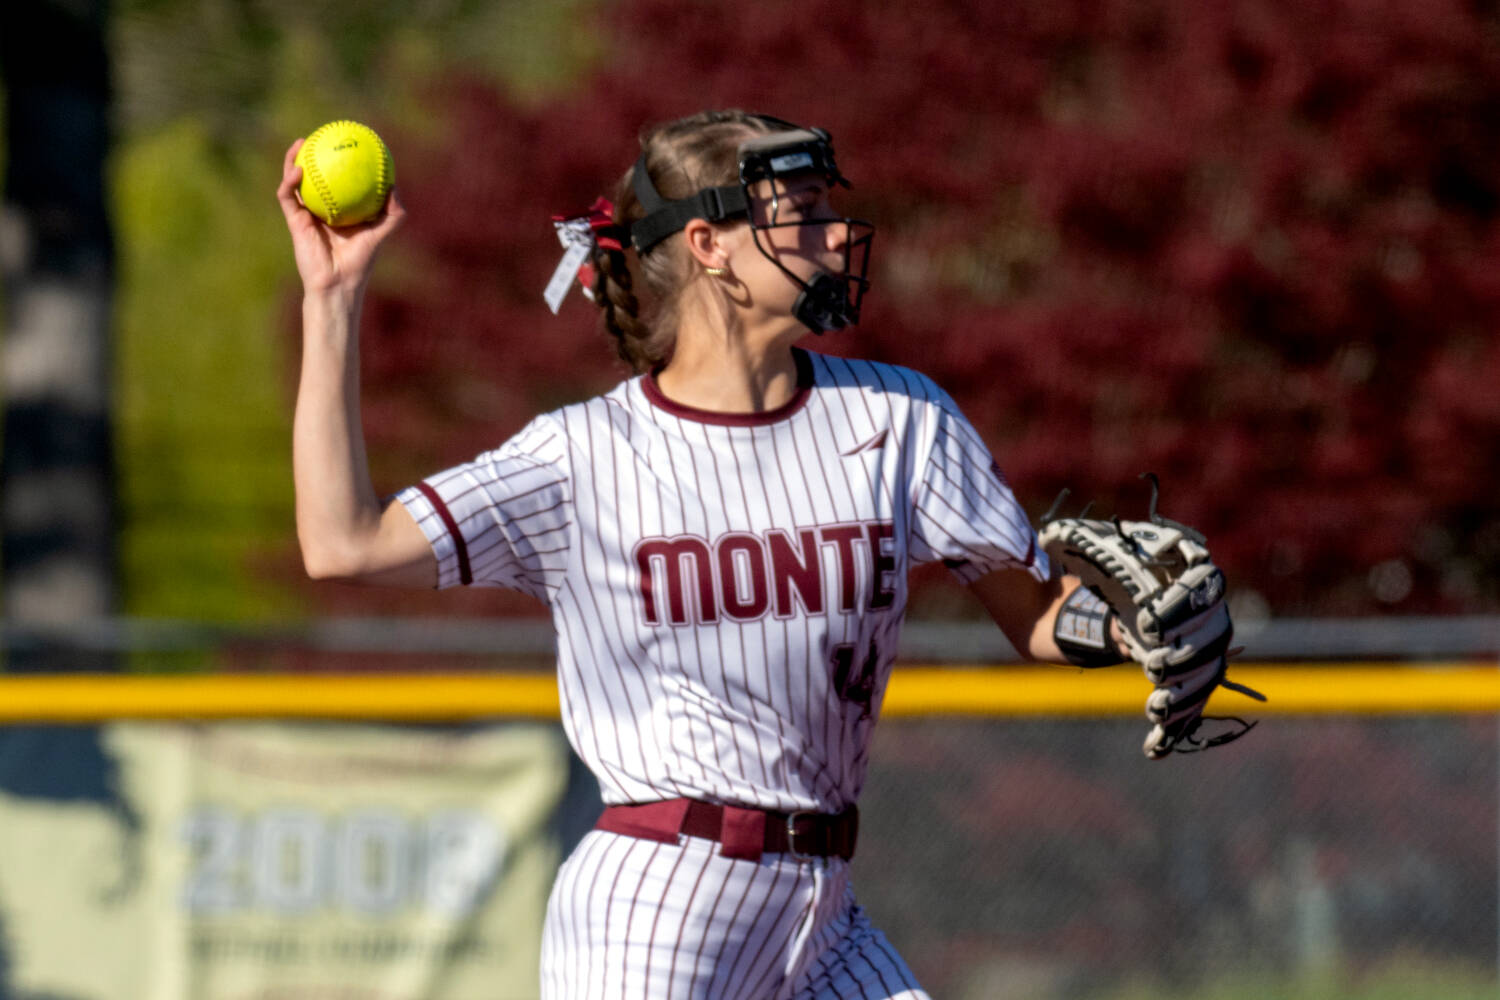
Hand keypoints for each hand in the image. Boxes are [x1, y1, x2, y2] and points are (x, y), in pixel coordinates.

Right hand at [276, 138, 405, 296]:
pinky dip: (290, 181)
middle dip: (313, 155)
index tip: (344, 144)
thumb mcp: (381, 233)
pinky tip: (298, 168)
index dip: (338, 164)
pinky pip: (288, 196)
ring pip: (294, 182)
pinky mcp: (293, 221)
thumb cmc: (360, 262)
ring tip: (300, 143)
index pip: (337, 182)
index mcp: (339, 211)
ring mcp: (305, 215)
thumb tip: (394, 185)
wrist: (338, 283)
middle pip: (313, 177)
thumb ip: (392, 213)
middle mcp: (320, 210)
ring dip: (293, 161)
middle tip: (319, 136)